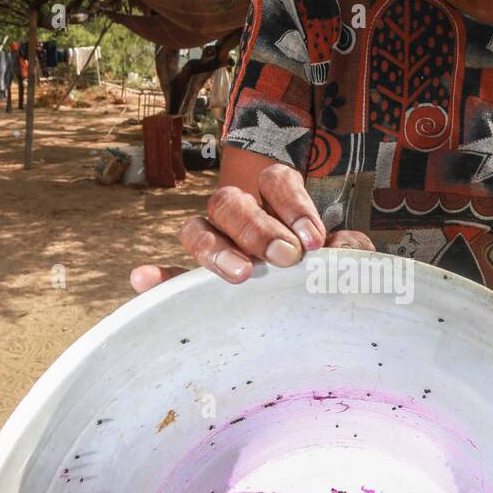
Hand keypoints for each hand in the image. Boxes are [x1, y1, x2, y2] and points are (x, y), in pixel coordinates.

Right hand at [129, 162, 373, 293]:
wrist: (316, 311)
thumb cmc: (328, 273)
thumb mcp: (345, 259)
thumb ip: (347, 249)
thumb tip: (340, 251)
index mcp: (275, 201)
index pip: (274, 181)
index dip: (293, 204)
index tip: (313, 241)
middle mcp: (239, 217)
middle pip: (229, 200)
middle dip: (256, 227)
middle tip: (285, 258)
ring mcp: (213, 246)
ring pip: (195, 228)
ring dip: (214, 249)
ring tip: (241, 275)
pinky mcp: (196, 283)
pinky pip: (172, 277)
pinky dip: (159, 278)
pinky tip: (144, 280)